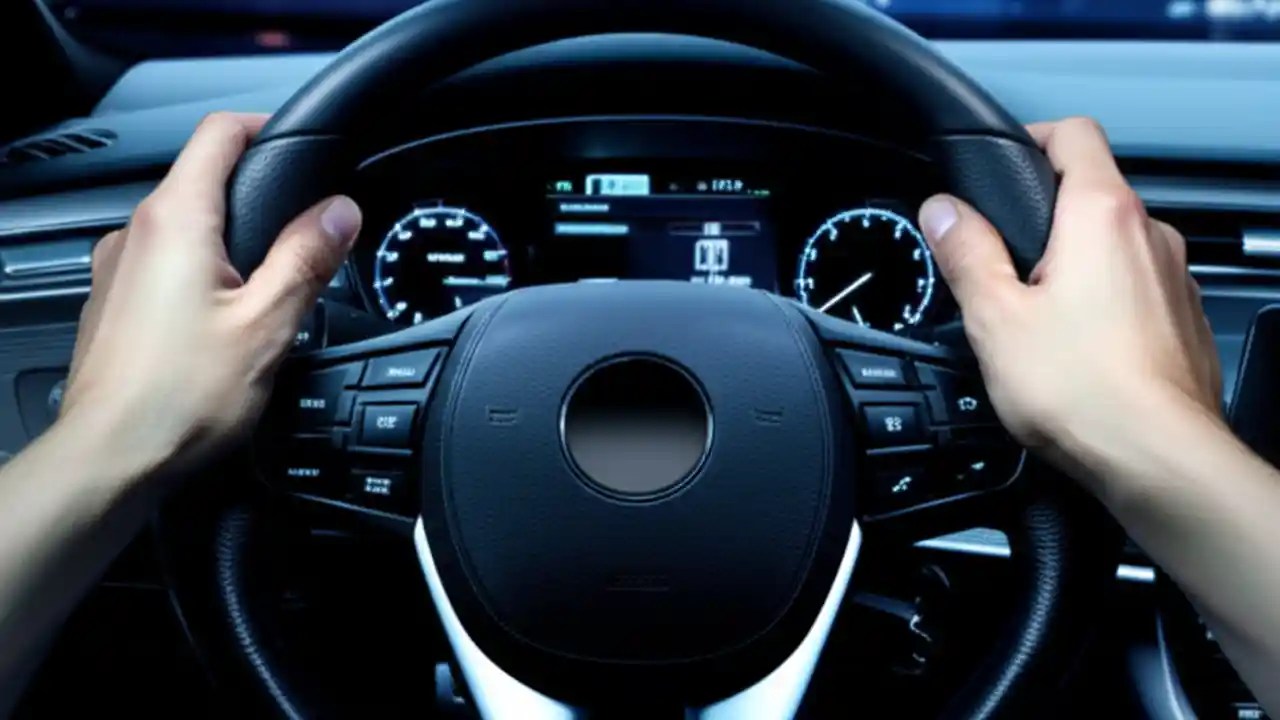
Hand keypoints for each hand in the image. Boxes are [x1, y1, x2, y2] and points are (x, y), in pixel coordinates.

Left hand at [58, 112, 361, 482]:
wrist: (109, 458)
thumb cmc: (180, 398)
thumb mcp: (268, 324)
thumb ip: (307, 257)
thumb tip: (340, 210)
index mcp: (176, 221)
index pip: (218, 134)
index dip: (265, 128)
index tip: (299, 147)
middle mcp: (136, 233)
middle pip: (203, 181)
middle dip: (258, 199)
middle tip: (304, 237)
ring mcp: (118, 268)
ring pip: (184, 229)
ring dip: (228, 244)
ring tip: (266, 295)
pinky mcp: (113, 302)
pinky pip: (163, 266)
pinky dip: (199, 277)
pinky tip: (222, 326)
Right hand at [916, 118, 1221, 487]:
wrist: (1159, 459)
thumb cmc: (1083, 391)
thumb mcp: (994, 317)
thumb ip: (966, 253)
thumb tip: (943, 210)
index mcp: (1101, 216)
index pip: (1074, 134)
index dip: (1031, 138)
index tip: (1001, 167)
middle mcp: (1149, 235)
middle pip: (1092, 193)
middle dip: (1044, 218)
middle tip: (1000, 263)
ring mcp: (1175, 278)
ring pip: (1115, 246)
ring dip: (1076, 264)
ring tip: (1035, 316)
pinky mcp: (1185, 320)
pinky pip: (1137, 289)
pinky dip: (1105, 302)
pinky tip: (1075, 349)